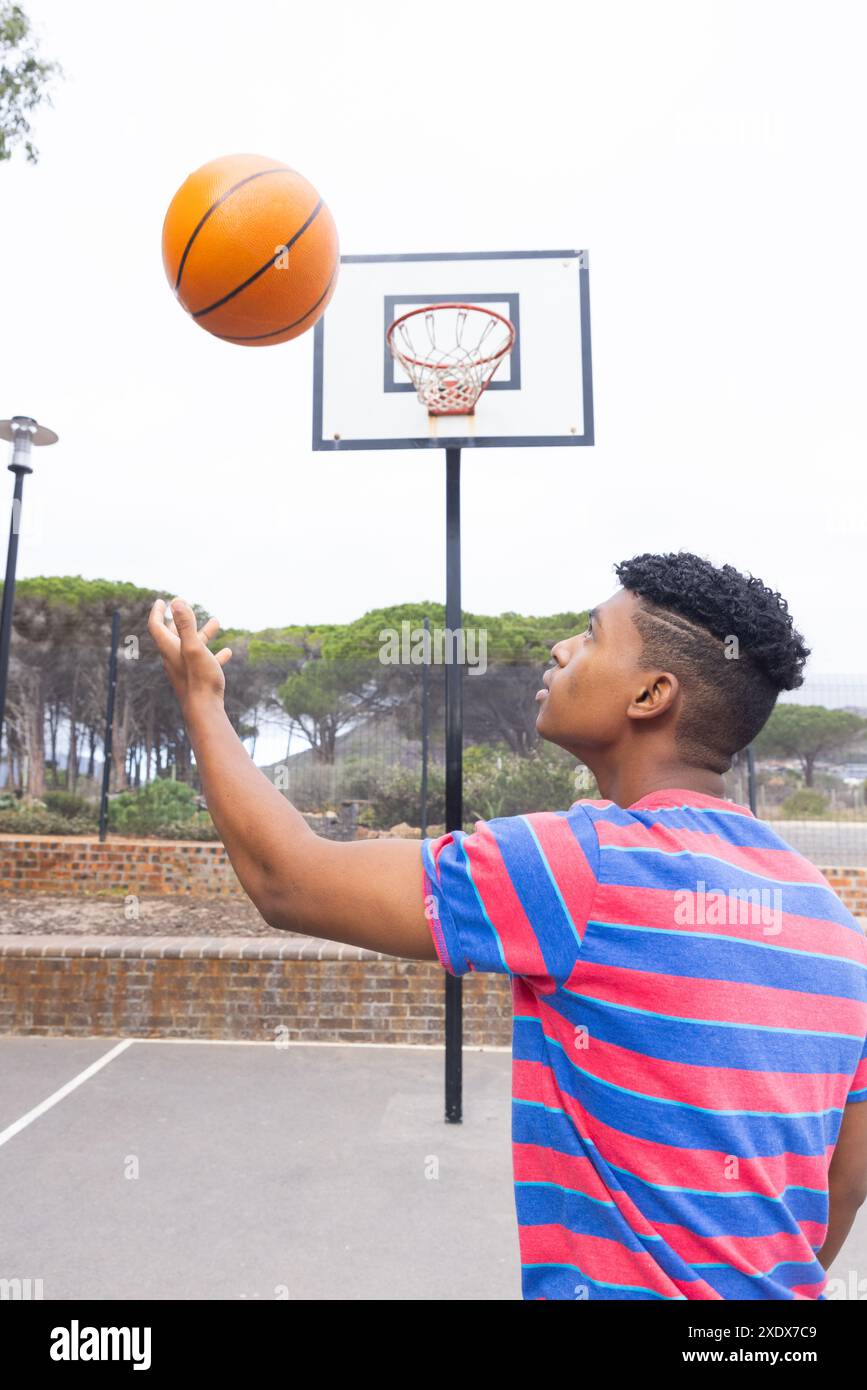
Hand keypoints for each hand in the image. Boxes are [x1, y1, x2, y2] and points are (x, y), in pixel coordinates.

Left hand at [148, 596, 232, 712]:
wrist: (205, 711)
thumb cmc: (199, 679)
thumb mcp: (194, 648)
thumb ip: (186, 624)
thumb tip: (177, 601)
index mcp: (170, 649)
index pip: (156, 626)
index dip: (157, 612)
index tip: (161, 601)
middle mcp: (174, 658)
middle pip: (174, 635)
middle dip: (181, 620)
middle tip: (185, 607)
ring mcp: (185, 669)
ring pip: (192, 646)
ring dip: (203, 633)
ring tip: (216, 621)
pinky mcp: (197, 679)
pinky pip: (204, 661)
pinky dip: (214, 653)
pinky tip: (227, 652)